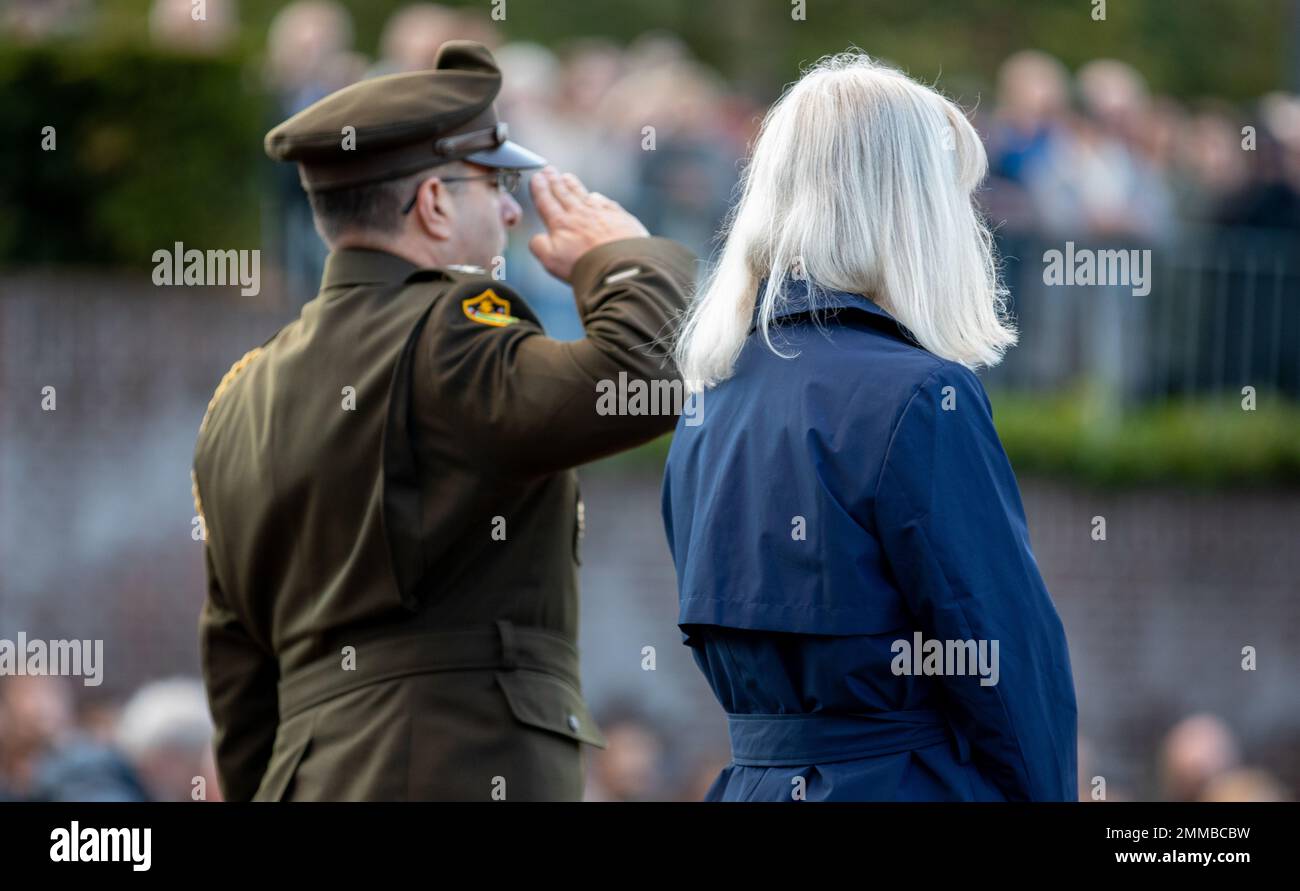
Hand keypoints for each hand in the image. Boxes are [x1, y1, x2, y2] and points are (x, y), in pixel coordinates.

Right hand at [528, 166, 648, 281]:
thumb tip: (536, 238)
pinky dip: (598, 197)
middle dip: (554, 181)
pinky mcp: (620, 217)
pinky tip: (595, 196)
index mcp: (562, 224)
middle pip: (564, 194)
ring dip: (573, 185)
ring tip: (567, 177)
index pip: (547, 202)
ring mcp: (601, 213)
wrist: (622, 266)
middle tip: (549, 170)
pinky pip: (605, 202)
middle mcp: (580, 214)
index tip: (536, 178)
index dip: (540, 189)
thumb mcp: (552, 261)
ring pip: (583, 195)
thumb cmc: (586, 266)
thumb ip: (539, 246)